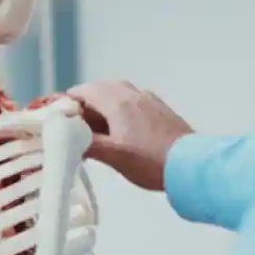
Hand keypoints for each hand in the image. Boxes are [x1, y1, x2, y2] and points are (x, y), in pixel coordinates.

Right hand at [65, 80, 193, 191]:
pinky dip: (121, 108)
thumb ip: (85, 143)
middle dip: (85, 102)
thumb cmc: (151, 161)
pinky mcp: (161, 110)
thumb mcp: (112, 156)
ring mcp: (150, 101)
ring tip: (98, 128)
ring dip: (104, 104)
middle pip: (101, 88)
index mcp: (118, 103)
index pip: (84, 90)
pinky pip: (134, 100)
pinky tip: (123, 129)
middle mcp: (133, 96)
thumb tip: (65, 137)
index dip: (68, 102)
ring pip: (119, 92)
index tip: (61, 119)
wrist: (192, 166)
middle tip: (77, 125)